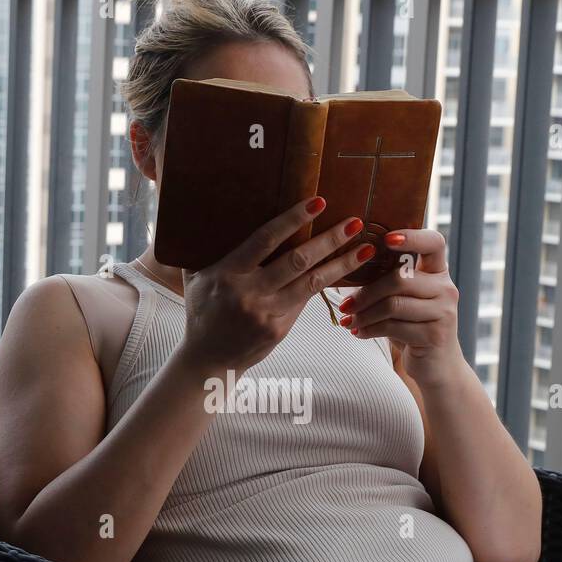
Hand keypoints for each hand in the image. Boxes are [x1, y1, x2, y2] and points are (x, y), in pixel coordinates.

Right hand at [176, 196, 376, 375]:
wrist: (206, 358)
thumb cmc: (202, 309)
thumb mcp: (196, 276)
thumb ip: (208, 248)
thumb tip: (215, 209)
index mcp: (228, 273)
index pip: (266, 240)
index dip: (293, 220)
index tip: (318, 203)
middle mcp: (250, 293)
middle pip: (298, 262)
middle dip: (330, 241)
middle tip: (355, 222)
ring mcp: (267, 313)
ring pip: (311, 284)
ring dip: (342, 265)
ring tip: (365, 249)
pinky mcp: (279, 329)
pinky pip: (305, 301)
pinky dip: (325, 284)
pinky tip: (346, 271)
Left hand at [335, 228, 464, 387]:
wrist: (436, 366)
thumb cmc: (412, 326)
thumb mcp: (402, 300)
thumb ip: (388, 281)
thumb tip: (347, 264)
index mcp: (438, 271)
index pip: (433, 242)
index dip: (411, 236)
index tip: (386, 238)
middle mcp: (446, 287)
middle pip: (400, 278)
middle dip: (366, 292)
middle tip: (345, 305)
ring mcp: (444, 311)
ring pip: (393, 304)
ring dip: (364, 314)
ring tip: (348, 320)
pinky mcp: (435, 334)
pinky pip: (394, 326)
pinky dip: (370, 329)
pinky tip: (358, 333)